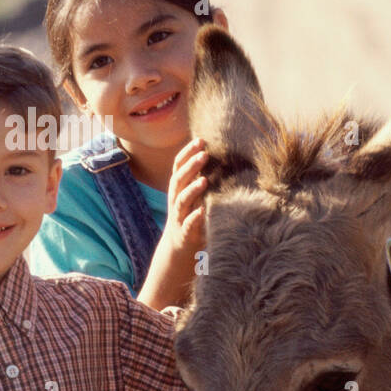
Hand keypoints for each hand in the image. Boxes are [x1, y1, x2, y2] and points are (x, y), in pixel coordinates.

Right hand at [161, 138, 207, 255]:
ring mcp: (179, 217)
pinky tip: (202, 212)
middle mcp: (176, 201)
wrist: (179, 250)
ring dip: (192, 190)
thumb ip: (199, 178)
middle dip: (190, 166)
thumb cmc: (191, 218)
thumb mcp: (193, 197)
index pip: (179, 167)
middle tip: (204, 154)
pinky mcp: (185, 234)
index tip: (200, 140)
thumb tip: (214, 155)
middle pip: (179, 180)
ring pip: (182, 201)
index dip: (187, 153)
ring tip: (204, 181)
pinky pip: (188, 225)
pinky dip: (194, 218)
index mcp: (178, 189)